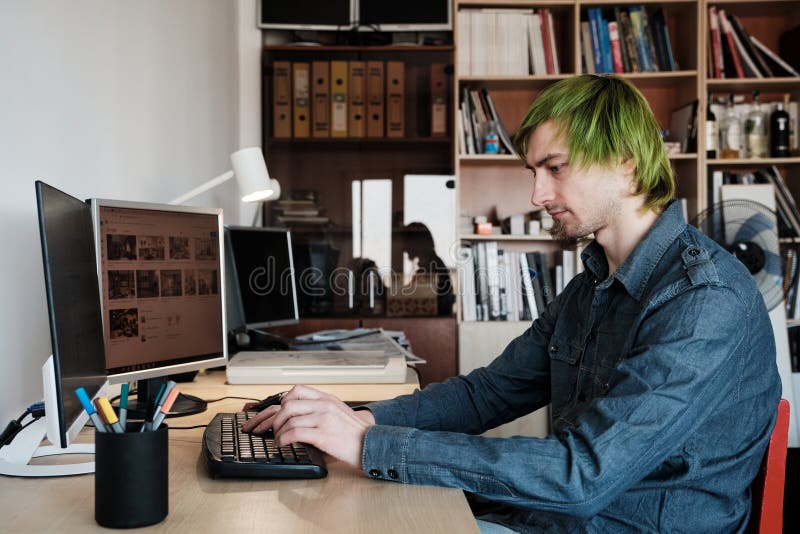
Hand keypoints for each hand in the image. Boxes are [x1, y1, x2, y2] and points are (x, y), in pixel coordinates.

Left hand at [241, 385, 375, 468]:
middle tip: (274, 428)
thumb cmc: (356, 434)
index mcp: (328, 398)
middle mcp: (324, 405)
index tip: (280, 413)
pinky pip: (294, 433)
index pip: (298, 390)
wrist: (372, 445)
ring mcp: (323, 419)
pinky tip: (282, 444)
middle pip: (289, 404)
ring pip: (289, 419)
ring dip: (278, 431)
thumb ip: (323, 409)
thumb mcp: (340, 413)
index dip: (284, 401)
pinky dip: (283, 439)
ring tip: (277, 439)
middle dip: (276, 418)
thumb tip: (302, 413)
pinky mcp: (322, 434)